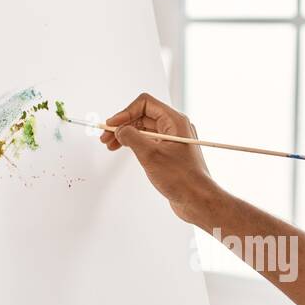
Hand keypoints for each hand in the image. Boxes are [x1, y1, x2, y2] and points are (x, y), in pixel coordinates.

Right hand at [101, 94, 221, 224]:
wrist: (198, 200)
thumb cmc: (182, 179)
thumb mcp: (151, 155)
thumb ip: (132, 137)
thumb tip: (120, 130)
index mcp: (175, 121)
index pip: (145, 104)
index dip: (126, 112)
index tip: (112, 125)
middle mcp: (175, 127)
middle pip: (143, 116)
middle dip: (123, 124)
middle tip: (106, 137)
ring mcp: (173, 140)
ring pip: (144, 129)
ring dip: (127, 134)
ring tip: (111, 145)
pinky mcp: (170, 153)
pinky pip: (149, 141)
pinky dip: (135, 143)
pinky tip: (124, 149)